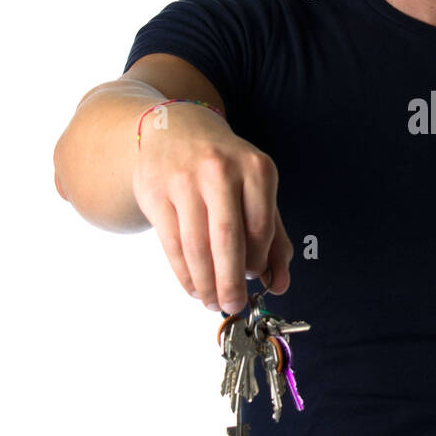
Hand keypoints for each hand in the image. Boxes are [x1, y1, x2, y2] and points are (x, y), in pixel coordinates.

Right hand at [131, 103, 293, 311]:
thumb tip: (280, 284)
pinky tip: (193, 286)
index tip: (252, 277)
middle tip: (233, 305)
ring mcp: (184, 179)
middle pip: (227, 238)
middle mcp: (220, 169)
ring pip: (196, 246)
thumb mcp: (258, 192)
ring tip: (211, 301)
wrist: (178, 130)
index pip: (260, 228)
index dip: (257, 261)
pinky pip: (171, 243)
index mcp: (256, 168)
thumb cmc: (226, 170)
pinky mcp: (155, 191)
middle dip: (230, 282)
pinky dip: (184, 273)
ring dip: (205, 283)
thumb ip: (274, 239)